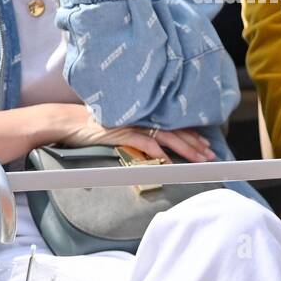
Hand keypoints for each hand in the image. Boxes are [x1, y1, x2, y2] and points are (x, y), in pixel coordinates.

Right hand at [47, 104, 216, 162]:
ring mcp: (134, 124)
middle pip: (176, 130)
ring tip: (199, 159)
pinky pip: (145, 143)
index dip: (192, 135)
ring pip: (167, 136)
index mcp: (144, 116)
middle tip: (212, 155)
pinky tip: (169, 163)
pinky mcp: (122, 132)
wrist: (69, 122)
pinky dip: (158, 153)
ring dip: (185, 148)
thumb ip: (137, 136)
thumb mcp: (121, 130)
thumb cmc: (93, 128)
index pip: (174, 125)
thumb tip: (154, 150)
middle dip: (196, 144)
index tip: (207, 146)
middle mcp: (142, 117)